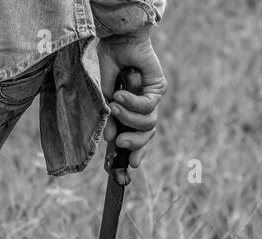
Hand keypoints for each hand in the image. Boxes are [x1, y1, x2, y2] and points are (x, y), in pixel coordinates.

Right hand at [97, 33, 166, 184]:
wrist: (115, 42)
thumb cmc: (108, 68)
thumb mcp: (103, 99)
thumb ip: (108, 120)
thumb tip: (111, 140)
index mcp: (130, 115)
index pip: (136, 141)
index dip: (132, 156)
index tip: (124, 173)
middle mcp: (143, 110)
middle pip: (147, 137)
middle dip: (134, 144)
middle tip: (119, 142)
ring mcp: (152, 100)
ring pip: (149, 125)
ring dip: (129, 119)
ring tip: (115, 106)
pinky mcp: (158, 88)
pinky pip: (148, 106)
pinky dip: (132, 103)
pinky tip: (121, 94)